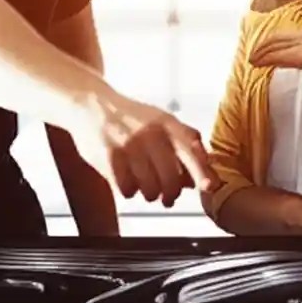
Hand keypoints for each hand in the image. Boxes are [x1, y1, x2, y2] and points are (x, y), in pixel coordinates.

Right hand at [71, 90, 220, 207]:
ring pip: (149, 189)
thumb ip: (186, 142)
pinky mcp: (108, 157)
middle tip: (167, 197)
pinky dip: (129, 190)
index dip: (202, 170)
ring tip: (144, 183)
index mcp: (167, 123)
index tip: (210, 186)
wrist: (92, 105)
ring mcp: (129, 145)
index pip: (191, 150)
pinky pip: (127, 189)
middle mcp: (150, 133)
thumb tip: (205, 174)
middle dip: (171, 194)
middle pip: (171, 179)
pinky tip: (126, 178)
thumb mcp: (162, 120)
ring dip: (149, 193)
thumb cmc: (131, 117)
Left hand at [249, 31, 301, 83]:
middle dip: (265, 45)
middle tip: (254, 54)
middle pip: (280, 39)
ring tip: (252, 59)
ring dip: (262, 53)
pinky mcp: (299, 55)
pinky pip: (277, 55)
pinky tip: (258, 62)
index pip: (292, 36)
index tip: (268, 47)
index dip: (278, 41)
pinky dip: (266, 58)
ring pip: (276, 46)